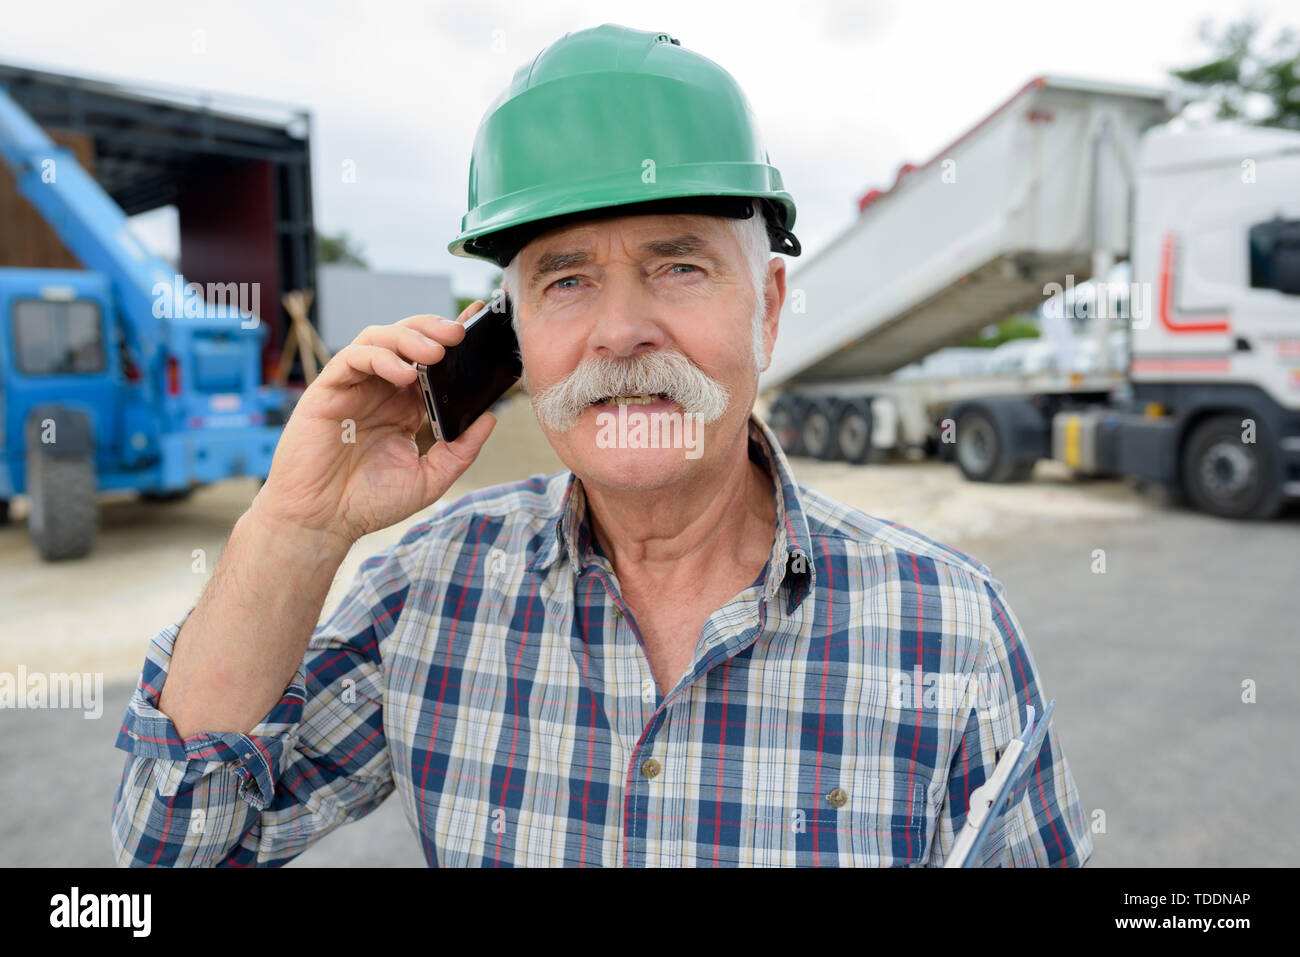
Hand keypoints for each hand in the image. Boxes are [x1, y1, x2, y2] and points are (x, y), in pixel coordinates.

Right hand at [251, 301, 496, 550]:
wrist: (321, 522)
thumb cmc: (368, 502)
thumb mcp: (429, 478)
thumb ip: (460, 450)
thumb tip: (490, 419)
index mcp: (405, 406)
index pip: (431, 362)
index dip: (452, 341)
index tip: (480, 326)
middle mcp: (380, 390)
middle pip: (407, 339)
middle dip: (435, 329)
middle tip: (460, 333)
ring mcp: (354, 387)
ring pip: (380, 339)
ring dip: (410, 338)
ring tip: (436, 352)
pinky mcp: (328, 390)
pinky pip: (353, 358)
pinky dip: (381, 358)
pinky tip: (404, 372)